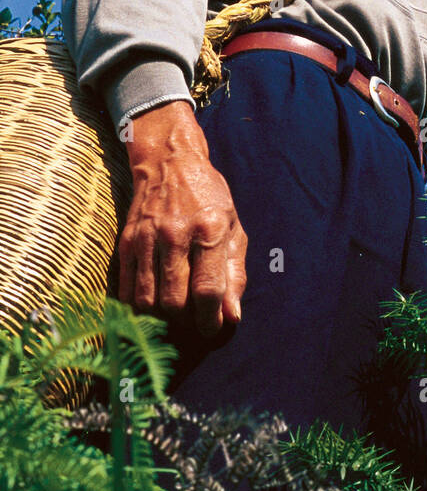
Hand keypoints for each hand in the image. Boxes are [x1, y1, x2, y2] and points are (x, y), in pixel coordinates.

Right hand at [118, 100, 246, 336]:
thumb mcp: (233, 226)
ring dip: (161, 318)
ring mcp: (147, 238)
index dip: (210, 320)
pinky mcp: (126, 241)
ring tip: (174, 313)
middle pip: (174, 301)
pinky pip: (126, 289)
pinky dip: (138, 306)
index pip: (207, 290)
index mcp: (210, 229)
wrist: (169, 161)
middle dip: (186, 322)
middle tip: (193, 320)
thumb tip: (232, 316)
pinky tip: (152, 304)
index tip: (212, 328)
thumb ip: (235, 273)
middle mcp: (176, 234)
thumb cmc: (208, 197)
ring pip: (147, 300)